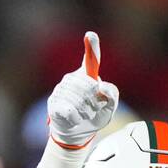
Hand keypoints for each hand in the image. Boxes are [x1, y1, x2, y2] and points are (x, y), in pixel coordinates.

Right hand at [47, 31, 118, 148]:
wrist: (78, 132)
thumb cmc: (95, 115)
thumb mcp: (110, 107)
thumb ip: (112, 95)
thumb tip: (102, 86)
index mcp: (88, 75)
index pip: (91, 59)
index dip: (91, 47)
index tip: (90, 35)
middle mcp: (72, 78)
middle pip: (89, 87)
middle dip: (95, 103)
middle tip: (93, 110)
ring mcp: (61, 89)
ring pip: (80, 100)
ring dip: (86, 113)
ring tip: (83, 115)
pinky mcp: (54, 102)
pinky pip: (69, 110)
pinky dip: (77, 119)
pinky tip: (75, 119)